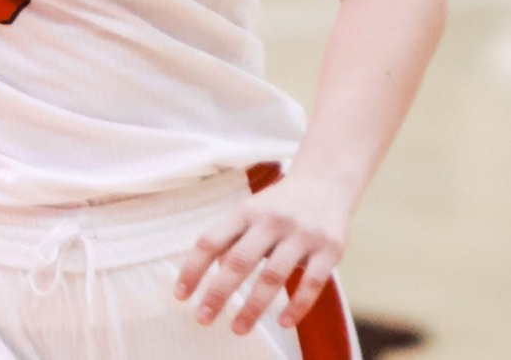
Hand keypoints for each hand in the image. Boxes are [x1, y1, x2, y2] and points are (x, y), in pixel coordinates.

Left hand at [175, 174, 348, 334]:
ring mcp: (302, 234)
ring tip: (238, 328)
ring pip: (273, 276)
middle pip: (239, 260)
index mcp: (246, 211)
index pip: (212, 240)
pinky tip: (284, 323)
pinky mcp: (329, 249)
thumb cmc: (278, 204)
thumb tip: (211, 277)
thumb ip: (231, 240)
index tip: (181, 295)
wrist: (327, 181)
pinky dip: (297, 306)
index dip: (193, 268)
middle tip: (203, 318)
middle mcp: (272, 220)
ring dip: (253, 307)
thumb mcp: (250, 212)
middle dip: (218, 292)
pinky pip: (312, 283)